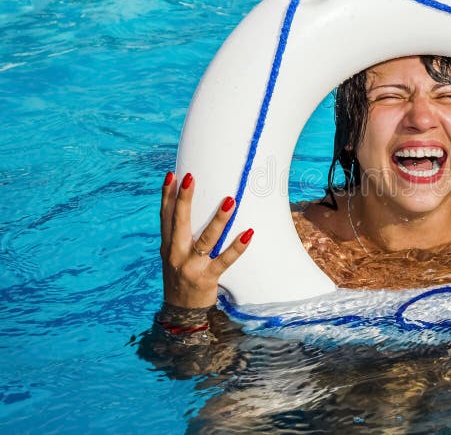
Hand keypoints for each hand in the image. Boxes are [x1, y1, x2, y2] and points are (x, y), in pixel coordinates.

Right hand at [160, 171, 252, 307]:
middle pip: (179, 222)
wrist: (181, 311)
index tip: (172, 175)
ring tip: (230, 201)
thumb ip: (178, 235)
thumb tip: (188, 207)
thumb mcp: (173, 255)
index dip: (167, 195)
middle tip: (191, 177)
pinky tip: (248, 233)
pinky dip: (236, 247)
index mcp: (167, 246)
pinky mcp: (207, 278)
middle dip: (185, 199)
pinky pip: (224, 261)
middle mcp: (176, 254)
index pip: (165, 216)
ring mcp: (191, 267)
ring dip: (218, 220)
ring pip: (205, 240)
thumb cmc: (181, 276)